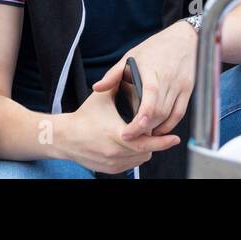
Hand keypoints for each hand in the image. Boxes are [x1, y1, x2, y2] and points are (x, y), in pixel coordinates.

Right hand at [60, 89, 180, 173]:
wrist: (65, 137)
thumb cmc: (84, 116)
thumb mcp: (102, 97)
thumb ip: (118, 83)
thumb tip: (133, 70)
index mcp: (116, 134)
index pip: (146, 142)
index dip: (162, 140)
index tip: (175, 137)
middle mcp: (114, 152)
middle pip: (146, 152)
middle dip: (158, 144)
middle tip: (169, 139)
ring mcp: (112, 163)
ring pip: (140, 159)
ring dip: (147, 149)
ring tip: (148, 137)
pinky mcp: (110, 169)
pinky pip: (131, 165)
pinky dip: (136, 156)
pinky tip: (137, 145)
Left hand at [92, 21, 197, 137]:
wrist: (184, 39)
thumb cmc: (155, 47)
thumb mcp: (131, 56)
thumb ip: (114, 74)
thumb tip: (97, 88)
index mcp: (152, 72)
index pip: (149, 100)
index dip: (141, 119)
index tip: (128, 133)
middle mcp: (168, 80)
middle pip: (158, 113)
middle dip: (144, 129)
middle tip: (130, 137)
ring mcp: (180, 86)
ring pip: (168, 115)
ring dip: (156, 128)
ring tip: (141, 134)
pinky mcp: (188, 90)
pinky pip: (179, 114)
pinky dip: (169, 124)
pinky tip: (158, 128)